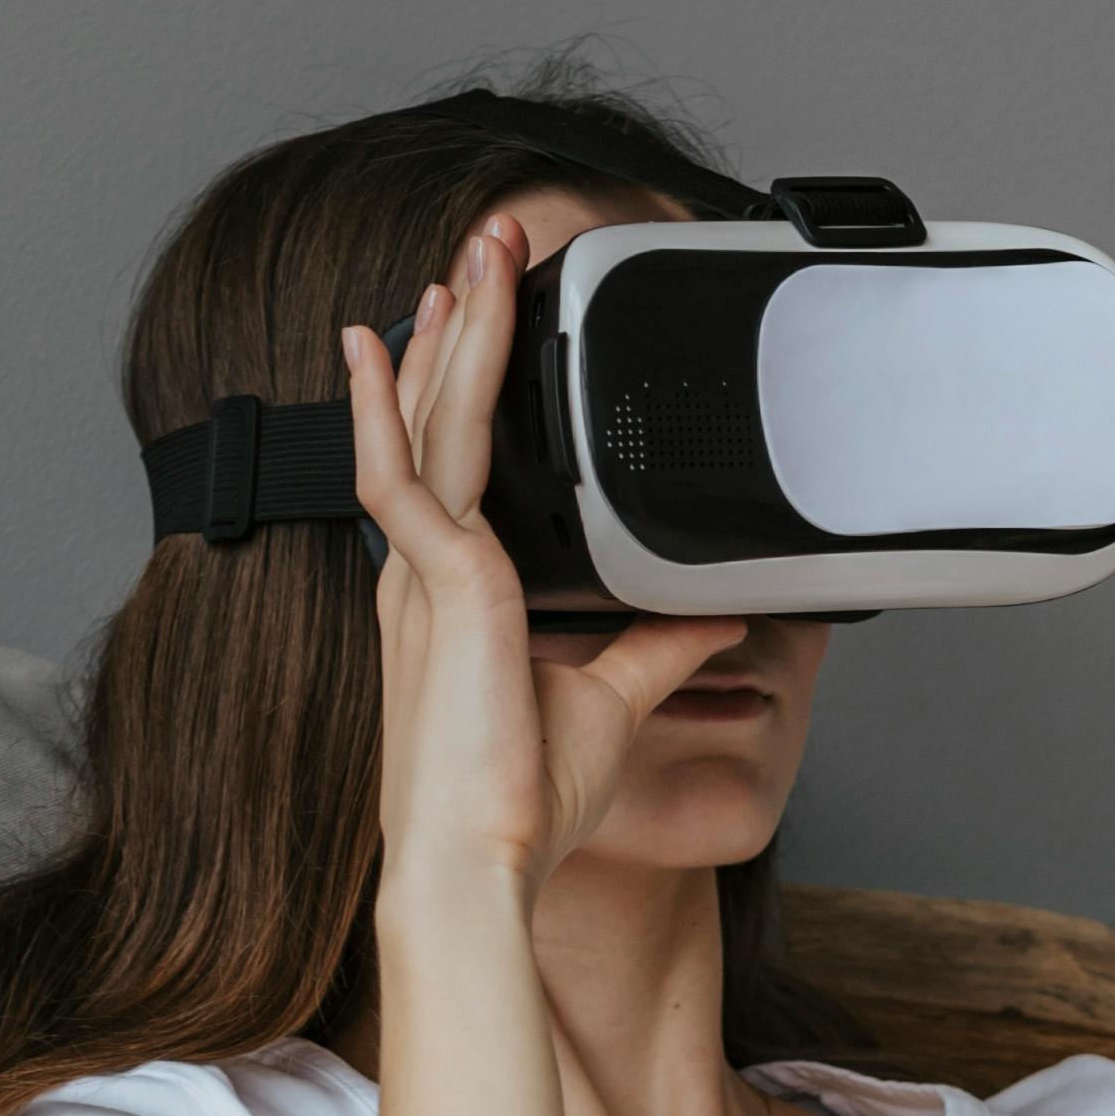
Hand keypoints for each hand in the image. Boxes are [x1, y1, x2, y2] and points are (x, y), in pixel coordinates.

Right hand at [343, 221, 735, 905]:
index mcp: (447, 602)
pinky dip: (399, 396)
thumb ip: (659, 649)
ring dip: (450, 331)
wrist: (481, 866)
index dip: (447, 393)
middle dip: (454, 331)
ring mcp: (422, 576)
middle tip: (476, 249)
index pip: (443, 470)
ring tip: (469, 251)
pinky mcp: (441, 584)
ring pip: (430, 422)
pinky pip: (414, 466)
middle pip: (432, 424)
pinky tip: (395, 338)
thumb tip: (719, 617)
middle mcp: (421, 577)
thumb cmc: (522, 806)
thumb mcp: (612, 704)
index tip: (460, 330)